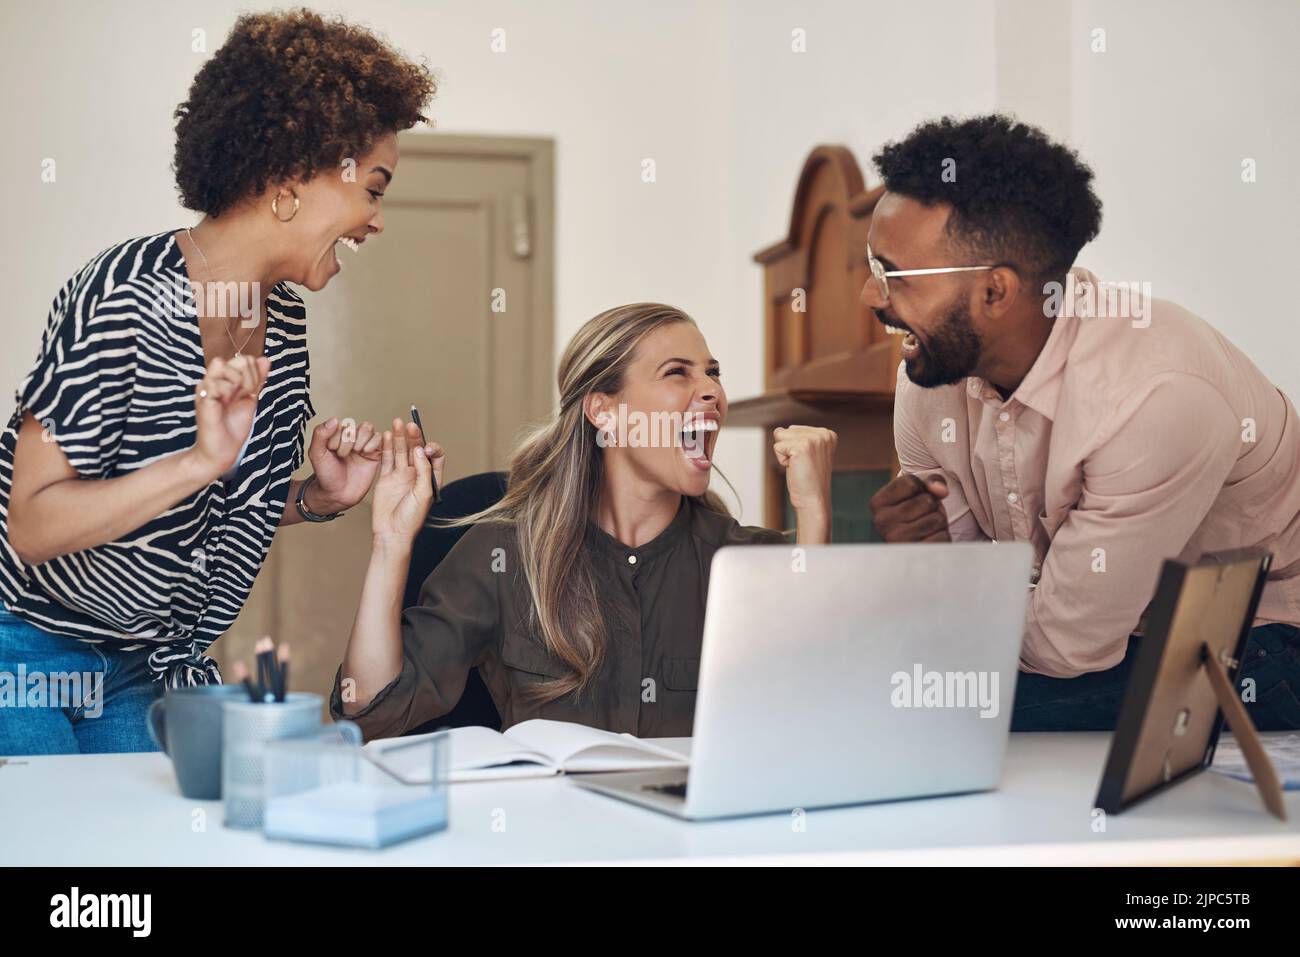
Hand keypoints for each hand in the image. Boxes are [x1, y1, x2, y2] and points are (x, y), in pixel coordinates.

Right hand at [190, 355, 269, 479]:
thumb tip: (265, 359)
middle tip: (243, 397)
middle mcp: (213, 378)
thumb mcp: (250, 399)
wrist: (222, 451)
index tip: (250, 394)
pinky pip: (215, 382)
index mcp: (224, 378)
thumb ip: (257, 379)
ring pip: (223, 365)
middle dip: (250, 379)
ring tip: (232, 400)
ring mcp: (205, 386)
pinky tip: (224, 404)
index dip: (255, 375)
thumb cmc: (233, 427)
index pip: (245, 360)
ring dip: (237, 384)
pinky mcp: (201, 396)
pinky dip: (227, 392)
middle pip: (239, 360)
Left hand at [306, 416, 382, 512]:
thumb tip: (334, 420)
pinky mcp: (375, 454)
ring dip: (361, 441)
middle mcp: (352, 438)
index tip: (332, 451)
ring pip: (369, 429)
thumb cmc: (326, 475)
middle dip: (349, 441)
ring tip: (356, 454)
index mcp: (338, 435)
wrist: (337, 494)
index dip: (338, 437)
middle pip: (356, 425)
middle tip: (342, 456)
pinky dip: (373, 444)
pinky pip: (381, 440)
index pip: (343, 424)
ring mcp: (364, 445)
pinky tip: (366, 453)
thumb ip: (320, 434)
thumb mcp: (316, 454)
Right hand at [371, 418, 444, 545]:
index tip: (424, 449)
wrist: (392, 533)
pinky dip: (386, 447)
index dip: (430, 448)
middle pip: (416, 450)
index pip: (434, 456)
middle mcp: (417, 475)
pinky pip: (387, 459)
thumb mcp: (424, 494)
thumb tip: (419, 450)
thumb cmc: (411, 518)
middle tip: (410, 425)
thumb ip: (423, 471)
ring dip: (399, 437)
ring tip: (397, 423)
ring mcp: (401, 476)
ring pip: (401, 451)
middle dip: (414, 436)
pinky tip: (386, 435)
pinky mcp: (386, 479)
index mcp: (431, 479)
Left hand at [773, 425, 836, 512]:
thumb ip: (797, 437)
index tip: (807, 461)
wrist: (814, 499)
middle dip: (788, 449)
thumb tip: (778, 430)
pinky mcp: (801, 447)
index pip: (794, 429)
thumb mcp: (807, 453)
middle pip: (786, 430)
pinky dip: (782, 460)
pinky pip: (777, 447)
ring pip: (780, 436)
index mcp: (827, 434)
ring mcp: (813, 439)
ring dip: (785, 454)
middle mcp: (823, 434)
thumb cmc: (809, 480)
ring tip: (799, 466)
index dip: (794, 447)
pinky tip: (795, 469)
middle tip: (803, 465)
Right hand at [869, 472, 950, 542]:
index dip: (922, 489)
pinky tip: (930, 540)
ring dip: (939, 522)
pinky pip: (943, 536)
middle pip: (927, 500)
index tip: (914, 499)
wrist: (913, 550)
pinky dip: (942, 537)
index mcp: (877, 503)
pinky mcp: (914, 554)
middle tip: (922, 517)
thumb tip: (941, 490)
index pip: (912, 482)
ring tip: (927, 528)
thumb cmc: (916, 514)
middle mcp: (881, 522)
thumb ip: (931, 481)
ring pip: (937, 518)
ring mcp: (896, 540)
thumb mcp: (918, 493)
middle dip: (933, 507)